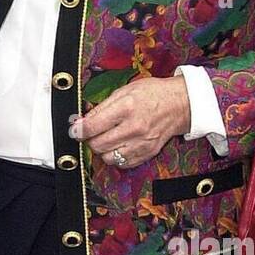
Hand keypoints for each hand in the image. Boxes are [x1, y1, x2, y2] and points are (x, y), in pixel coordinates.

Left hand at [70, 75, 190, 168]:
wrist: (180, 104)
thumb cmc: (152, 94)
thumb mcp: (124, 91)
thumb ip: (102, 107)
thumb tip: (82, 121)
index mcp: (127, 107)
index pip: (93, 126)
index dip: (78, 130)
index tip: (74, 131)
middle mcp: (134, 127)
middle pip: (98, 144)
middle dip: (90, 140)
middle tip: (91, 133)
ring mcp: (142, 143)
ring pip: (108, 158)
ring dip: (102, 150)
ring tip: (106, 139)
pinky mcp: (148, 153)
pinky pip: (123, 164)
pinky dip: (116, 157)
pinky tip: (118, 146)